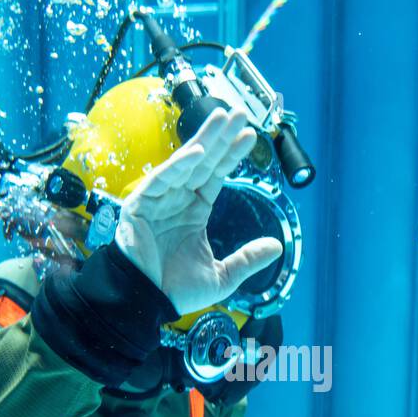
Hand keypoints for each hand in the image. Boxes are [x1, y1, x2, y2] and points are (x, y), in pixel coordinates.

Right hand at [114, 107, 282, 315]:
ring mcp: (158, 199)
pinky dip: (178, 165)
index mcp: (194, 210)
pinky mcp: (139, 205)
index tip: (251, 136)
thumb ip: (248, 259)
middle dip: (220, 136)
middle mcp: (177, 199)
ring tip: (222, 119)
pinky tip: (197, 151)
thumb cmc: (176, 290)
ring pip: (183, 163)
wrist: (146, 304)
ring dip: (203, 140)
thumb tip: (277, 247)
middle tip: (239, 113)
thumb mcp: (223, 276)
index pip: (216, 175)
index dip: (232, 155)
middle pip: (202, 161)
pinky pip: (160, 179)